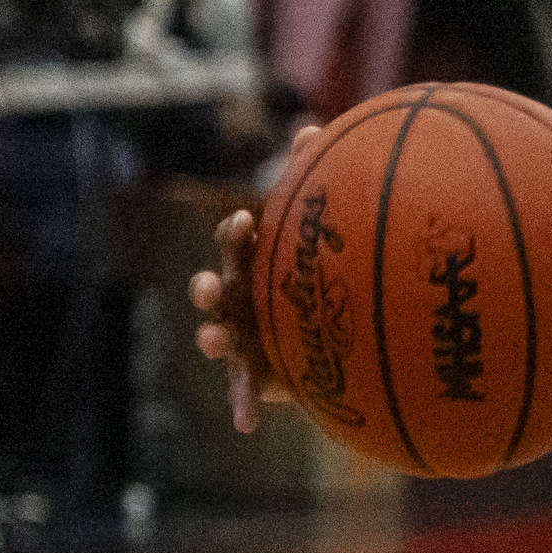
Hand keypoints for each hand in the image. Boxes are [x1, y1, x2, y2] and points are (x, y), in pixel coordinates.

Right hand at [185, 141, 320, 433]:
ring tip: (215, 339)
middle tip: (210, 287)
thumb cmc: (325, 275)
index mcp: (256, 261)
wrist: (342, 334)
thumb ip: (315, 182)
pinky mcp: (259, 373)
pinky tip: (244, 423)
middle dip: (209, 287)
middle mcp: (242, 297)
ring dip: (214, 337)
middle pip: (215, 288)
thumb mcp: (321, 234)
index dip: (237, 233)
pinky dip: (242, 404)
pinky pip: (246, 390)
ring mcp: (246, 336)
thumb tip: (310, 130)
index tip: (248, 222)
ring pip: (219, 336)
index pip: (236, 242)